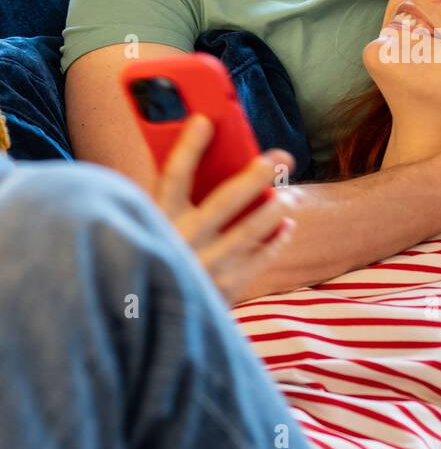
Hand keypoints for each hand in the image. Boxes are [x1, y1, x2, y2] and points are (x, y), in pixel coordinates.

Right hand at [153, 114, 294, 303]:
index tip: (205, 120)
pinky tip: (285, 225)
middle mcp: (180, 242)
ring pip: (250, 230)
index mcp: (154, 222)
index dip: (189, 146)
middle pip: (226, 200)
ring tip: (289, 195)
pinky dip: (276, 240)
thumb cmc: (146, 267)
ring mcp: (204, 267)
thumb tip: (203, 166)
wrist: (143, 329)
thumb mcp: (143, 232)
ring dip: (274, 208)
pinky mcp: (223, 291)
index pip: (173, 176)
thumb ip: (164, 205)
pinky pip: (260, 259)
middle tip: (279, 157)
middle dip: (256, 175)